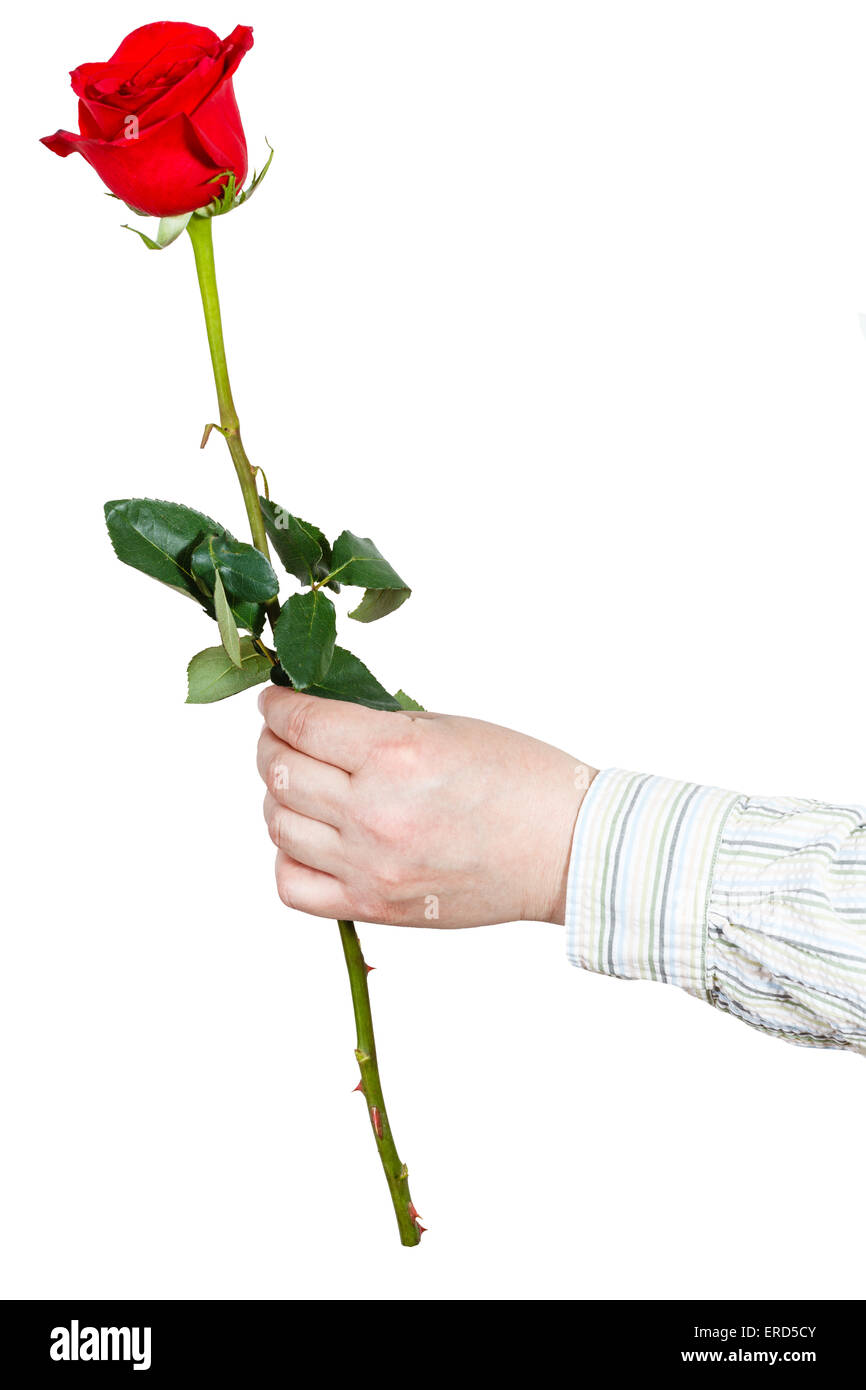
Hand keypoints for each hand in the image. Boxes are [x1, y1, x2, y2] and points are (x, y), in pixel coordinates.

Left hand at [256, 688, 596, 927]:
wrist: (565, 850)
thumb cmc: (520, 780)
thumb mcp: (446, 727)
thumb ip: (375, 727)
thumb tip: (318, 721)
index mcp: (394, 755)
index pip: (302, 724)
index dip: (276, 707)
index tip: (273, 702)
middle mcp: (373, 812)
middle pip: (280, 773)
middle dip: (270, 745)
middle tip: (280, 736)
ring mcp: (369, 865)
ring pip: (279, 826)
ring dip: (278, 798)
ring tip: (297, 784)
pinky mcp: (374, 906)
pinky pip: (293, 885)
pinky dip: (288, 857)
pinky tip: (309, 838)